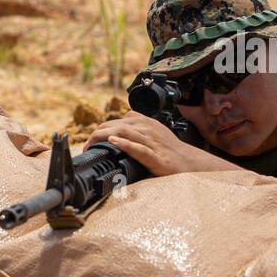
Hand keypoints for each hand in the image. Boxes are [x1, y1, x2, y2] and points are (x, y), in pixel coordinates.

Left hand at [85, 112, 228, 175]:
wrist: (189, 162)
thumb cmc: (170, 149)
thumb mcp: (155, 130)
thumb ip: (141, 122)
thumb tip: (126, 114)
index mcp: (145, 123)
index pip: (116, 122)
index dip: (100, 130)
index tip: (90, 143)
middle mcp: (147, 129)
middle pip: (116, 125)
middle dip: (97, 134)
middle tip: (86, 146)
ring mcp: (152, 142)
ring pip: (124, 133)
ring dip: (105, 137)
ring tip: (91, 144)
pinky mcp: (156, 157)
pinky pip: (139, 148)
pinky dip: (125, 144)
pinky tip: (114, 142)